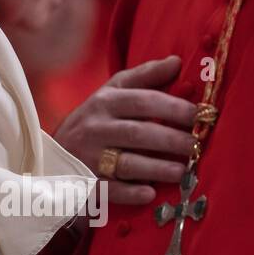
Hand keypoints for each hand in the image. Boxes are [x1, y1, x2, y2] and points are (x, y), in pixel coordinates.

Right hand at [54, 55, 197, 204]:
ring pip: (126, 162)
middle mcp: (94, 128)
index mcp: (103, 103)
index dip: (173, 107)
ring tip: (183, 170)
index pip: (142, 101)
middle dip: (171, 139)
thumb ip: (144, 77)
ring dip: (158, 167)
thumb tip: (176, 61)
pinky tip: (151, 193)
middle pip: (137, 133)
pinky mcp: (86, 183)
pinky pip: (111, 189)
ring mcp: (88, 157)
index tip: (199, 114)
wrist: (54, 156)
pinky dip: (131, 192)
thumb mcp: (111, 93)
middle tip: (196, 145)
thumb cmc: (94, 121)